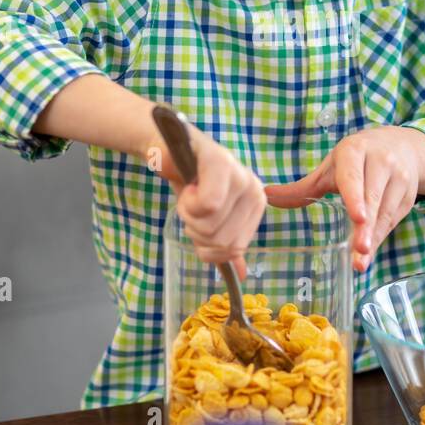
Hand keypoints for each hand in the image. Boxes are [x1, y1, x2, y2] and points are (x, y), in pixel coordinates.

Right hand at [144, 118, 265, 279]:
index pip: (234, 249)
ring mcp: (240, 175)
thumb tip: (241, 275)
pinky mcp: (220, 163)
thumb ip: (227, 242)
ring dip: (188, 216)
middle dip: (196, 231)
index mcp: (256, 204)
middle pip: (222, 241)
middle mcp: (254, 189)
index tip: (201, 218)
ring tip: (189, 195)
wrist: (168, 149)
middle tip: (192, 206)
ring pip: (211, 225)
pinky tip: (188, 187)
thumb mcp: (212, 217)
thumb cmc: (191, 182)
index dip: (208, 245)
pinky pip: (208, 205)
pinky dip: (187, 204)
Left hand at [263, 127, 422, 272]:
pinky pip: (392, 221)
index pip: (354, 177)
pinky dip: (380, 238)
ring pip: (385, 213)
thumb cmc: (358, 159)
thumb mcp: (331, 168)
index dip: (356, 197)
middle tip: (359, 251)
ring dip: (373, 239)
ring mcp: (398, 179)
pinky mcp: (408, 196)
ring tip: (361, 262)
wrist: (402, 146)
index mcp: (355, 152)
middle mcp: (381, 162)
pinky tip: (369, 252)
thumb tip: (266, 195)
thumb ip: (302, 187)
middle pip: (372, 199)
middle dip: (366, 227)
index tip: (358, 217)